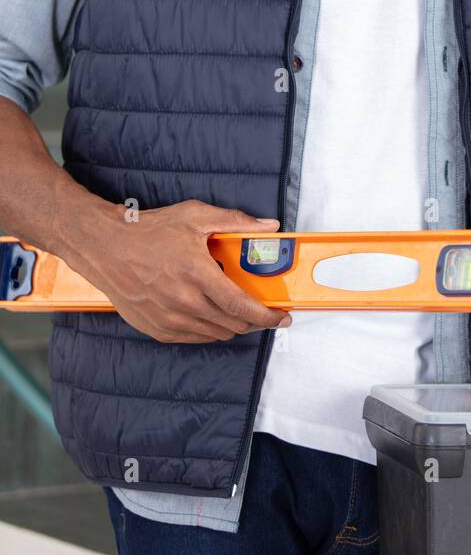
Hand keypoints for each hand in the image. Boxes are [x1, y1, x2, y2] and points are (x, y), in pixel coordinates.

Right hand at [69, 199, 292, 343]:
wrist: (105, 247)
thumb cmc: (148, 230)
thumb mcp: (195, 216)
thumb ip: (235, 221)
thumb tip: (269, 225)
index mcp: (197, 275)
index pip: (242, 306)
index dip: (266, 316)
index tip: (282, 316)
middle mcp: (184, 303)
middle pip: (232, 324)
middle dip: (254, 321)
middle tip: (263, 311)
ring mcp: (168, 319)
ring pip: (215, 334)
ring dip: (232, 326)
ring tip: (237, 311)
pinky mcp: (156, 329)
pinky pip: (193, 338)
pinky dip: (209, 331)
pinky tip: (211, 315)